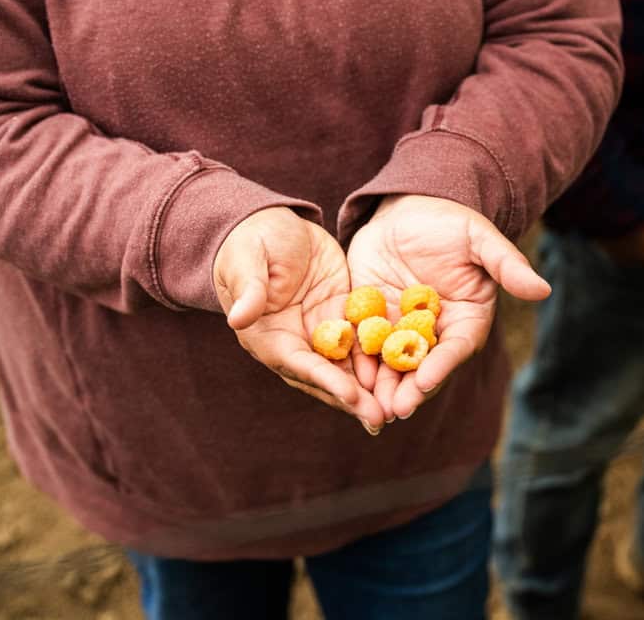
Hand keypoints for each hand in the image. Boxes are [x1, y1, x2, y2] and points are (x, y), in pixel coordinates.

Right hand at [214, 208, 383, 431]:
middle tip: (380, 419)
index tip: (351, 395)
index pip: (299, 364)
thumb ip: (249, 290)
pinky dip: (379, 360)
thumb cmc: (250, 241)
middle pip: (325, 378)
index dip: (325, 381)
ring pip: (346, 369)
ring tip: (396, 409)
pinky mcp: (340, 317)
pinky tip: (405, 373)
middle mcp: (295, 343)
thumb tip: (238, 318)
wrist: (270, 225)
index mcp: (268, 337)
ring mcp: (319, 333)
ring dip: (369, 390)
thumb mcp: (248, 261)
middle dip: (352, 400)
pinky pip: (361, 343)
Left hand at [346, 195, 550, 421]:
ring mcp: (400, 329)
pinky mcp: (371, 319)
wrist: (408, 209)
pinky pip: (364, 345)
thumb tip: (543, 290)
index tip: (425, 381)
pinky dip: (357, 362)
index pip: (456, 348)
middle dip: (410, 389)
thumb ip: (506, 266)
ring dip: (383, 386)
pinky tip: (346, 376)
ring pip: (393, 364)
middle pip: (423, 366)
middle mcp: (434, 332)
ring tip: (370, 407)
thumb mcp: (479, 240)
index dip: (441, 365)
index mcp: (466, 319)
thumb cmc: (451, 223)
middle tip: (395, 409)